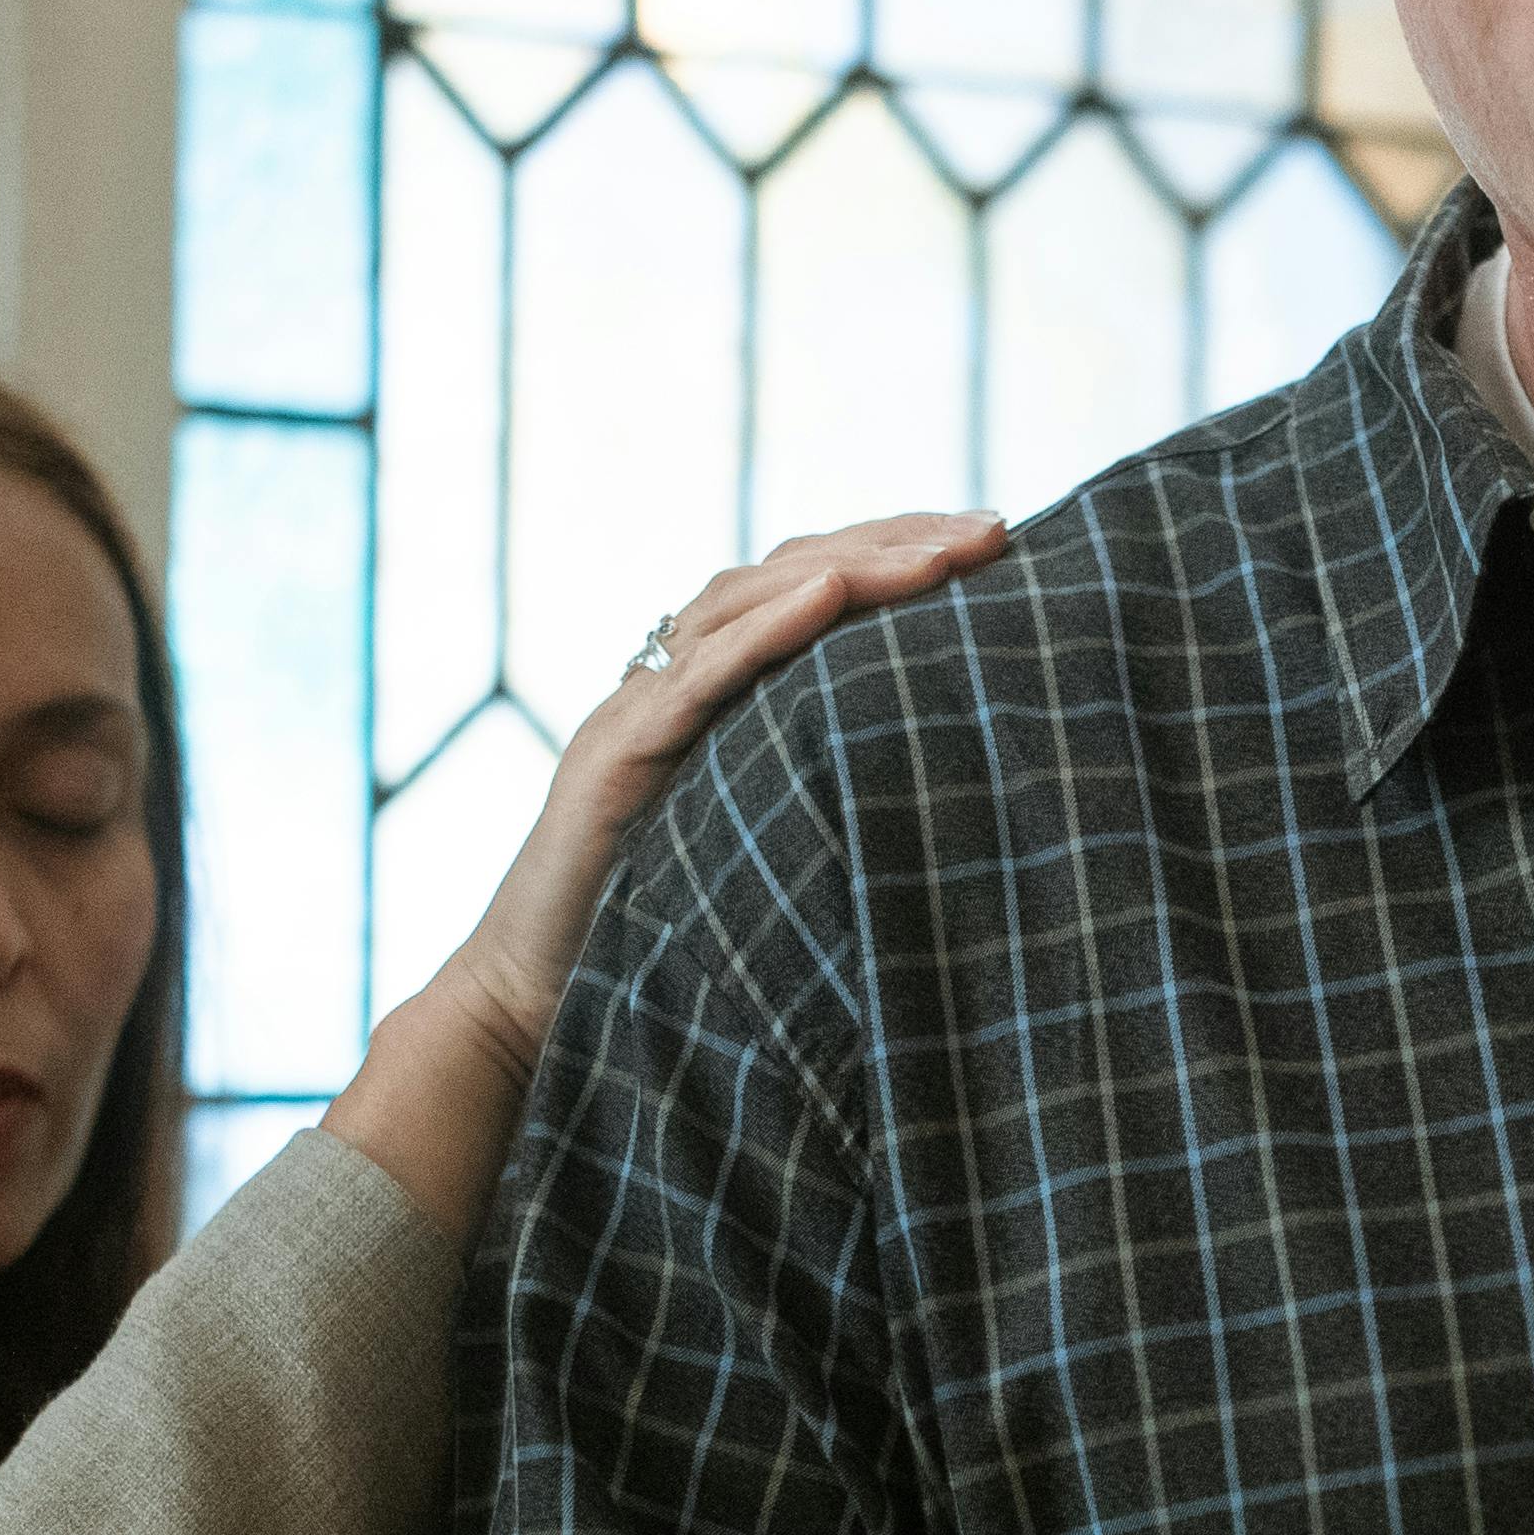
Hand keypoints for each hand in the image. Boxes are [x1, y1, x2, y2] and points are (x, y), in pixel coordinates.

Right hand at [317, 508, 1003, 1230]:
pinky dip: (763, 629)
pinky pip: (694, 675)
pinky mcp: (613, 754)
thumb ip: (828, 791)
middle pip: (790, 572)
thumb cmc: (657, 937)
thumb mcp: (767, 843)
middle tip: (997, 531)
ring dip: (850, 567)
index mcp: (716, 691)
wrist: (534, 1004)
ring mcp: (637, 707)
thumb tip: (956, 783)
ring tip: (940, 552)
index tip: (999, 545)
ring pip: (744, 602)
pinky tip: (830, 594)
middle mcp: (671, 678)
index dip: (900, 555)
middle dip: (898, 542)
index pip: (812, 587)